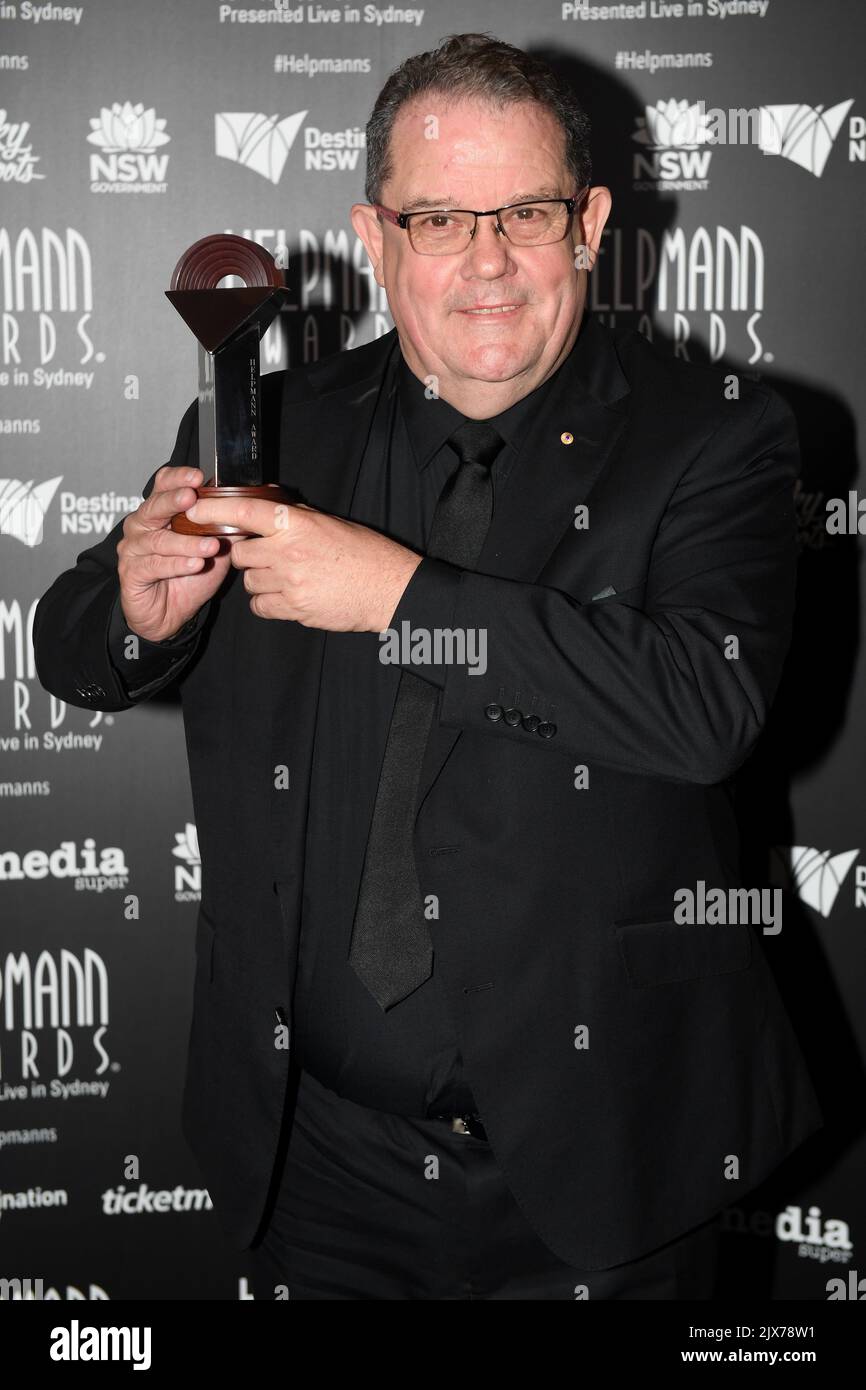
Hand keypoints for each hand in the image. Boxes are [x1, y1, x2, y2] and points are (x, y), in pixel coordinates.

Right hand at [116, 466, 231, 641]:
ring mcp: (133, 549)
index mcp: (159, 512)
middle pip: (154, 506)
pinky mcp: (131, 572)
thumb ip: (226, 529)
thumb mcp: (213, 550)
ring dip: (186, 542)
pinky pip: (154, 565)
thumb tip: (252, 511)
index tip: (198, 476)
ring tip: (210, 546)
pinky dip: (176, 564)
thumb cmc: (187, 577)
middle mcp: (141, 526)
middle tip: (192, 497)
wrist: (167, 615)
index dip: (178, 478)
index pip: (163, 485)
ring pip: (158, 540)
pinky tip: (194, 564)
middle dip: (174, 500)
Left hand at [182, 494, 422, 631]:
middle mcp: (288, 552)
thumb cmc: (365, 554)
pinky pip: (260, 606)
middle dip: (248, 554)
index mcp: (297, 524)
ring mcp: (289, 582)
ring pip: (249, 580)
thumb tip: (271, 511)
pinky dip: (266, 602)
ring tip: (283, 576)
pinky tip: (284, 596)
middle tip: (265, 554)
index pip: (246, 511)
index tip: (194, 508)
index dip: (215, 509)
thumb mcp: (331, 524)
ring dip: (259, 579)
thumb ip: (297, 519)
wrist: (388, 589)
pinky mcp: (294, 609)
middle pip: (241, 552)